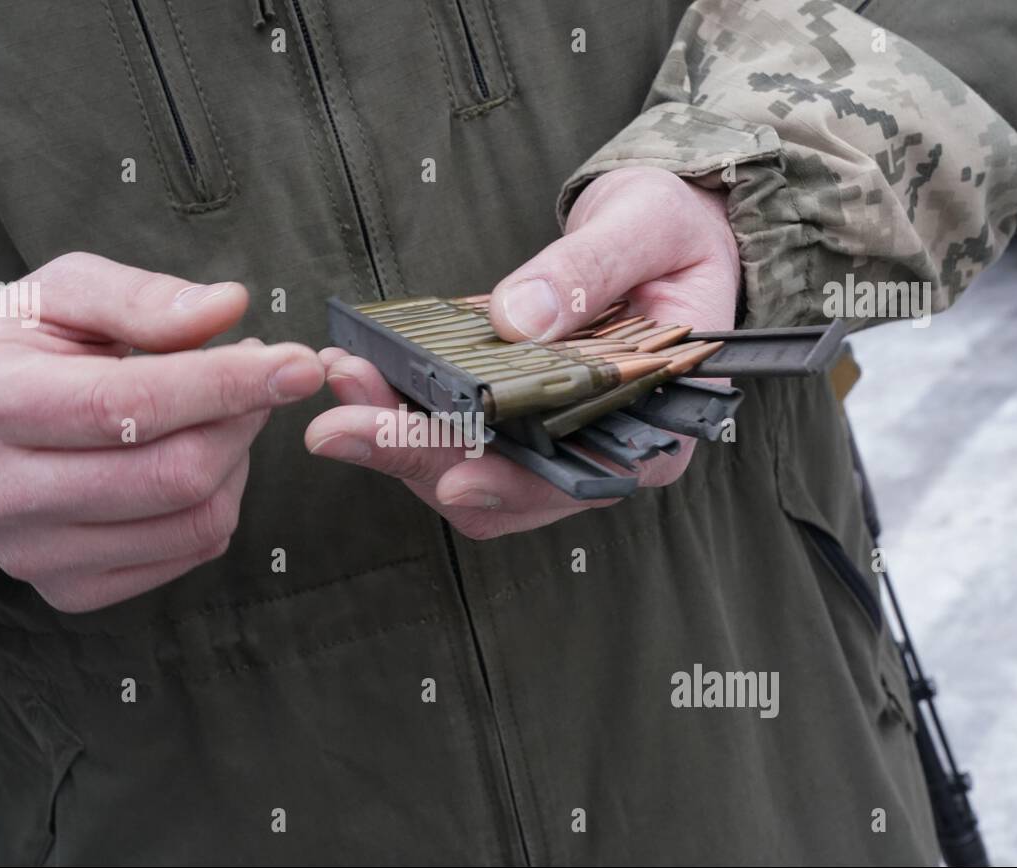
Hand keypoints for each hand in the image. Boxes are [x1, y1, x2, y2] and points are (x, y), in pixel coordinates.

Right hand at [0, 252, 323, 611]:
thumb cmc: (20, 346)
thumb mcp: (61, 291)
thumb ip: (141, 296)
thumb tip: (227, 308)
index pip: (130, 406)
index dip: (228, 384)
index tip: (300, 363)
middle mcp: (1, 493)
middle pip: (173, 475)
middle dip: (244, 420)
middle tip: (262, 379)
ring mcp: (35, 554)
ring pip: (193, 522)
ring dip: (238, 462)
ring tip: (225, 415)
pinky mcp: (71, 590)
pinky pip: (189, 555)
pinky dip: (219, 504)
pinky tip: (201, 461)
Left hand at [305, 168, 738, 538]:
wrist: (657, 229)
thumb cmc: (672, 234)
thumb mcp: (645, 229)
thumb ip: (588, 272)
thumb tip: (516, 317)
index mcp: (657, 426)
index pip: (583, 482)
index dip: (517, 490)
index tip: (453, 479)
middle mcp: (598, 449)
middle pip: (503, 488)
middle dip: (420, 459)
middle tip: (344, 425)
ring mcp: (547, 439)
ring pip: (463, 471)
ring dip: (395, 440)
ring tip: (345, 382)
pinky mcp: (507, 415)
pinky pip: (449, 432)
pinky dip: (399, 412)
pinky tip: (359, 375)